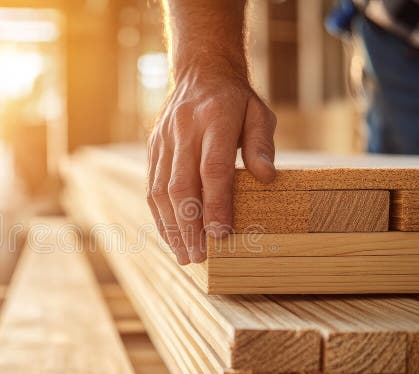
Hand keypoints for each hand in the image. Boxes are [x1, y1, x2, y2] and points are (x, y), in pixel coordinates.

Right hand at [147, 65, 276, 264]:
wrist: (200, 71)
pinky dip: (160, 215)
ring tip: (185, 254)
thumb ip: (261, 146)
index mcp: (214, 119)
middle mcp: (184, 130)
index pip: (212, 169)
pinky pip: (151, 186)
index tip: (221, 235)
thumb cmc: (236, 99)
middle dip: (189, 225)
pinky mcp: (153, 148)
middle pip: (181, 185)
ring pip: (160, 190)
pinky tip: (171, 236)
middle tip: (199, 256)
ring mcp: (164, 139)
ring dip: (171, 226)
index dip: (216, 205)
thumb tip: (267, 178)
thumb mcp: (259, 114)